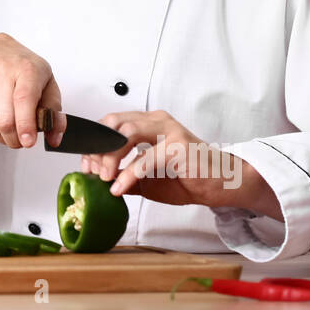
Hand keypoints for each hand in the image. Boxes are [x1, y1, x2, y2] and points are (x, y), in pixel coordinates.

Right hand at [0, 33, 66, 149]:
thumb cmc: (19, 66)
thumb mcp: (46, 81)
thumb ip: (54, 111)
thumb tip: (55, 138)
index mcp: (27, 68)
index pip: (24, 99)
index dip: (26, 124)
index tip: (28, 141)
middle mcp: (1, 70)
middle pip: (5, 119)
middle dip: (15, 139)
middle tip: (20, 141)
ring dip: (1, 136)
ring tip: (8, 128)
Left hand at [81, 110, 248, 208]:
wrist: (224, 184)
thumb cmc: (189, 178)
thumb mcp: (149, 180)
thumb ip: (126, 176)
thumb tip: (99, 182)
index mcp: (148, 123)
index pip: (111, 124)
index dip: (94, 143)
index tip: (85, 166)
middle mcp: (157, 121)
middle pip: (114, 124)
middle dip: (97, 148)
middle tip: (92, 172)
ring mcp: (169, 130)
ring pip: (127, 133)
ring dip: (110, 157)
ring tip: (104, 178)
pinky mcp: (179, 146)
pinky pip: (146, 158)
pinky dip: (128, 174)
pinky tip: (119, 188)